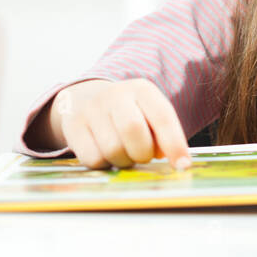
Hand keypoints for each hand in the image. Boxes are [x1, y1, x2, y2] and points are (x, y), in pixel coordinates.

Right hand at [51, 78, 191, 170]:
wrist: (84, 99)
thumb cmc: (128, 113)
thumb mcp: (149, 114)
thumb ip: (163, 134)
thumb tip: (175, 160)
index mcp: (142, 89)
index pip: (163, 116)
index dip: (175, 144)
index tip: (183, 166)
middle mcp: (116, 94)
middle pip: (134, 131)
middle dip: (143, 153)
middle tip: (143, 157)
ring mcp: (92, 109)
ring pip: (113, 149)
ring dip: (124, 161)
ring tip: (124, 153)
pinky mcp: (73, 126)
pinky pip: (93, 159)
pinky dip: (104, 164)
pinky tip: (105, 153)